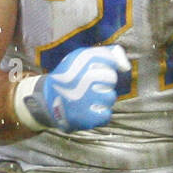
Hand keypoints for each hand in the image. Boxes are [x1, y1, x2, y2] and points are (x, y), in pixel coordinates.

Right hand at [14, 44, 130, 131]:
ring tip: (87, 98)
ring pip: (110, 97)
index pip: (110, 60)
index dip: (105, 65)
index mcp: (80, 61)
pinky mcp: (86, 118)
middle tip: (89, 85)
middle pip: (111, 78)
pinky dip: (99, 114)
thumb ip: (107, 55)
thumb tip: (125, 66)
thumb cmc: (71, 77)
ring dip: (102, 98)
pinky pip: (106, 115)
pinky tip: (88, 110)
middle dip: (104, 81)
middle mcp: (83, 78)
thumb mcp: (82, 58)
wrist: (47, 101)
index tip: (94, 69)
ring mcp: (85, 99)